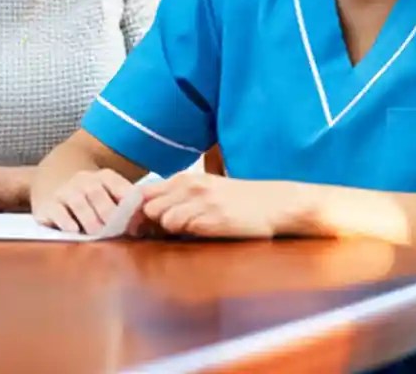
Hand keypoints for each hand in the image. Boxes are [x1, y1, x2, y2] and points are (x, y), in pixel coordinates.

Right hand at [32, 168, 144, 233]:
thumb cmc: (94, 203)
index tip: (137, 224)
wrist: (56, 189)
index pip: (119, 185)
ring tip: (97, 233)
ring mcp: (65, 191)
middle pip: (96, 192)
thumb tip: (151, 226)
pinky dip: (66, 221)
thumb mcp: (112, 200)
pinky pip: (57, 211)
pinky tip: (74, 231)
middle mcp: (84, 180)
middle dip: (108, 213)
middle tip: (116, 231)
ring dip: (89, 219)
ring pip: (77, 201)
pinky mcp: (48, 205)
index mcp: (105, 177)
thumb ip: (131, 210)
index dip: (129, 205)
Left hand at [140, 172, 301, 238]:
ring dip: (171, 230)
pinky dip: (188, 236)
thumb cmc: (240, 200)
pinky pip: (183, 229)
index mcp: (185, 179)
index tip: (146, 225)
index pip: (143, 193)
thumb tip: (149, 213)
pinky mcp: (213, 218)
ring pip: (163, 219)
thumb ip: (178, 197)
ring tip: (191, 232)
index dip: (139, 212)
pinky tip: (204, 234)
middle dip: (153, 223)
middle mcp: (190, 186)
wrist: (276, 204)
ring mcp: (201, 202)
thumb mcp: (206, 189)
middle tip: (168, 233)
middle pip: (148, 208)